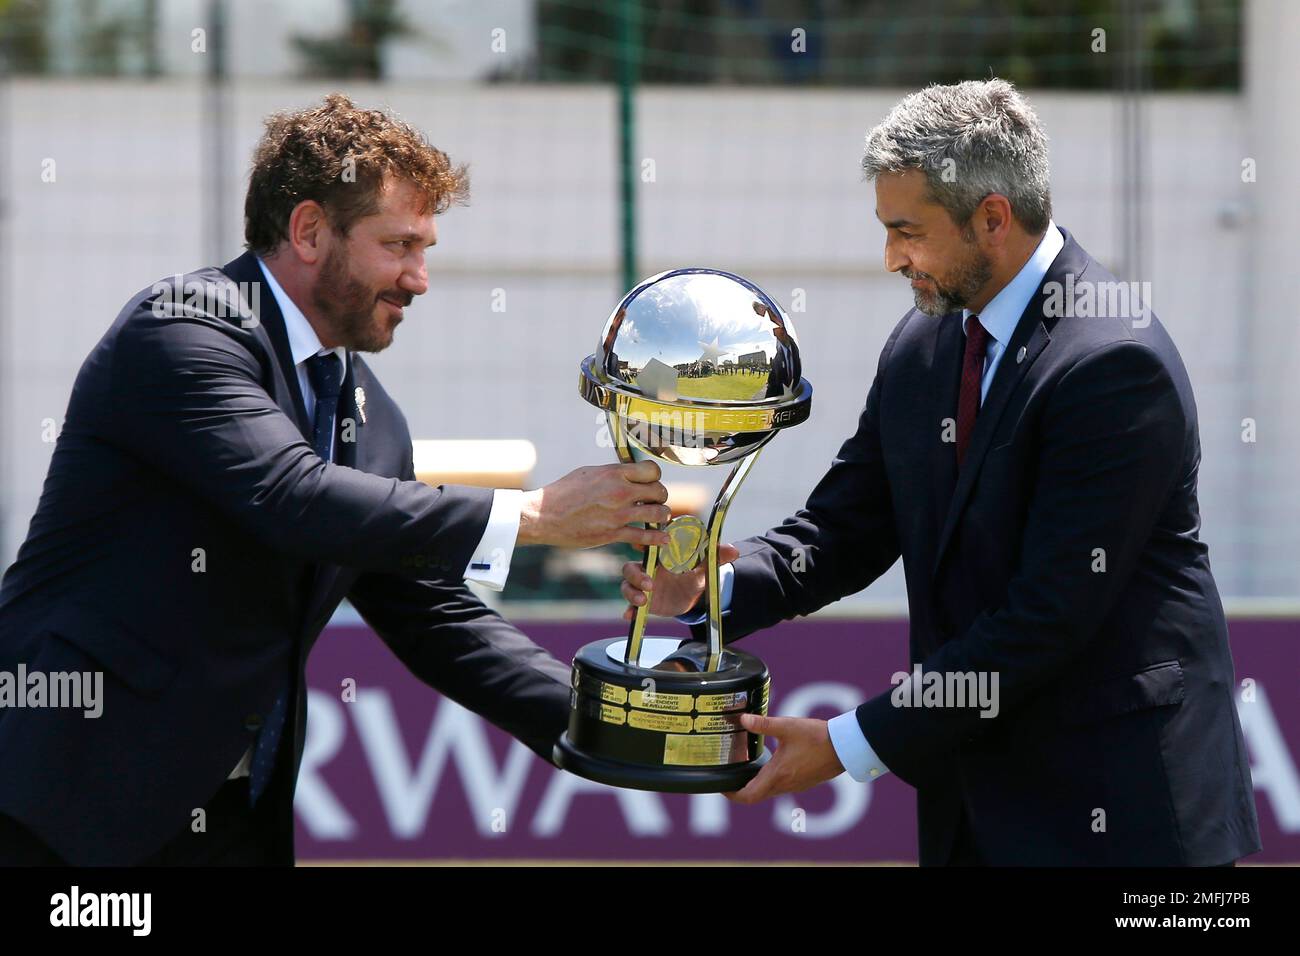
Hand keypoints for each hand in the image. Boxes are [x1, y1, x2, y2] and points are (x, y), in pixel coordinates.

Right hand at [517, 461, 670, 549]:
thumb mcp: (588, 473)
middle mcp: (619, 492)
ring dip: (662, 516)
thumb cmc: (563, 492)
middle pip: (659, 491)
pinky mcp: (613, 533)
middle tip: (655, 501)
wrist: (544, 516)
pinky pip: (644, 536)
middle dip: (660, 496)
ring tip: (659, 518)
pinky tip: (663, 539)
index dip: (655, 476)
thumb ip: (612, 474)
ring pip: (658, 513)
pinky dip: (657, 538)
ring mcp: (618, 514)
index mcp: (613, 473)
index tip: (650, 482)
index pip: (652, 470)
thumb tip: (628, 473)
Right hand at [620, 543, 739, 621]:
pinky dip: (629, 610)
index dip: (642, 544)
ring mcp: (643, 586)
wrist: (691, 593)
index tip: (641, 545)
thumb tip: (734, 551)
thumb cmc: (693, 572)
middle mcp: (647, 569)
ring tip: (642, 601)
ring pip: (628, 585)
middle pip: (631, 567)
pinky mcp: (643, 602)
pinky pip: (630, 606)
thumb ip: (716, 557)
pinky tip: (630, 616)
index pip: (646, 546)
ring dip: (632, 592)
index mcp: (660, 556)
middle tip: (649, 583)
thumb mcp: (705, 565)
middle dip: (636, 574)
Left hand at [724, 714, 843, 803]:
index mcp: (778, 775)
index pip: (748, 796)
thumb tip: (743, 719)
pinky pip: (780, 787)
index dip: (732, 794)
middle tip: (729, 777)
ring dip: (755, 785)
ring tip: (745, 769)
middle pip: (756, 796)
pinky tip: (768, 765)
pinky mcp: (803, 782)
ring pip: (768, 792)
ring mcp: (795, 786)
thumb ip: (764, 724)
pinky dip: (769, 781)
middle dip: (740, 789)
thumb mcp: (787, 727)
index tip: (721, 786)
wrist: (845, 747)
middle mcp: (785, 785)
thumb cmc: (817, 738)